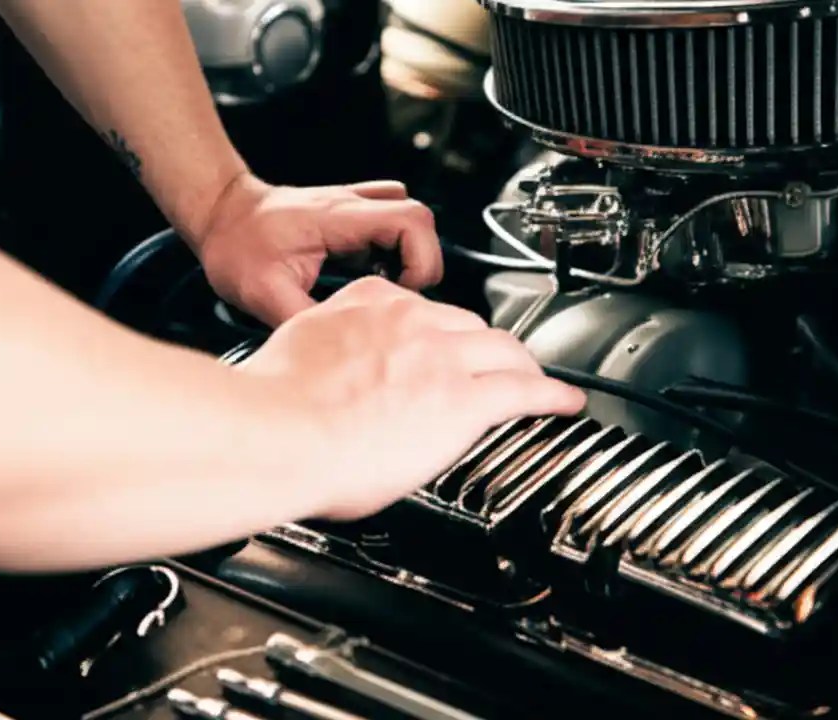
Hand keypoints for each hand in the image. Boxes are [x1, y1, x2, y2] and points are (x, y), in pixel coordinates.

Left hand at [185, 173, 442, 326]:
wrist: (218, 215)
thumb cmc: (235, 246)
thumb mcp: (262, 293)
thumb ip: (305, 319)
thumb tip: (336, 349)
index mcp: (338, 218)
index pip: (411, 221)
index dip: (421, 261)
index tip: (399, 292)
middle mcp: (351, 205)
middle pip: (420, 219)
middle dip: (420, 262)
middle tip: (393, 294)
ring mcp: (351, 206)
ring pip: (409, 218)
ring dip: (407, 254)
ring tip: (380, 286)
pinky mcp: (349, 216)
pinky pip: (390, 222)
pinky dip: (392, 249)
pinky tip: (368, 275)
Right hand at [238, 277, 585, 520]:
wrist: (277, 433)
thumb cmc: (273, 408)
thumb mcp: (294, 349)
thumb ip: (324, 349)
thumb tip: (328, 370)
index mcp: (366, 305)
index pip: (419, 309)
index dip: (438, 331)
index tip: (439, 344)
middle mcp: (410, 322)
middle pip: (468, 325)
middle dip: (484, 346)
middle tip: (492, 365)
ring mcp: (441, 358)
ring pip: (502, 351)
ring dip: (521, 365)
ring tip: (534, 379)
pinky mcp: (464, 400)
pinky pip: (524, 391)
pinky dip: (552, 395)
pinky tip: (564, 403)